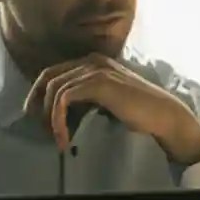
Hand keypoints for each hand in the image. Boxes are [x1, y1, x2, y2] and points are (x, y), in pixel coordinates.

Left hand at [23, 54, 199, 164]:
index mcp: (93, 62)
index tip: (38, 118)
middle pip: (48, 77)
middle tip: (40, 129)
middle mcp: (91, 61)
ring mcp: (95, 69)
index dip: (39, 94)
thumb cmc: (139, 112)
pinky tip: (64, 136)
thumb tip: (60, 112)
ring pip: (55, 89)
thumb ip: (86, 98)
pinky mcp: (98, 83)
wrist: (162, 114)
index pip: (54, 72)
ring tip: (57, 138)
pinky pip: (64, 98)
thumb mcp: (106, 100)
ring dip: (50, 117)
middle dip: (38, 104)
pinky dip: (58, 119)